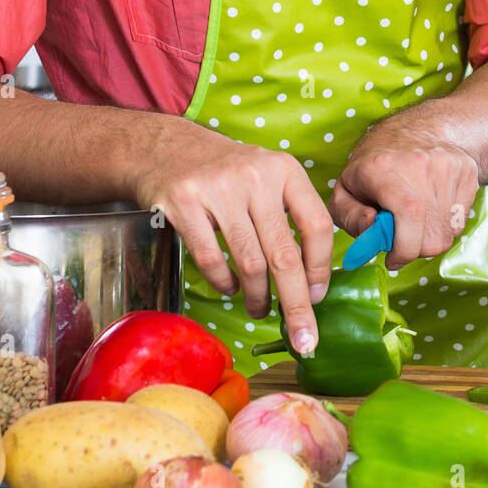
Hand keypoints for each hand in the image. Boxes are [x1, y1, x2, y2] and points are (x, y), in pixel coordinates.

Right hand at [128, 116, 335, 352]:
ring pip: (250, 264)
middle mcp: (256, 176)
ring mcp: (218, 189)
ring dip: (259, 298)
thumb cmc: (227, 174)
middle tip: (303, 338)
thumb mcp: (266, 178)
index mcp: (285, 170)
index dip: (321, 269)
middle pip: (285, 254)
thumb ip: (290, 216)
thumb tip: (312, 281)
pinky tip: (231, 288)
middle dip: (297, 305)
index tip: (318, 297)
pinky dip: (225, 285)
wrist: (166, 148)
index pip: (317, 226)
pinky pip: (212, 261)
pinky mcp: (184, 203)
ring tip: (260, 310)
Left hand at [329, 123, 479, 268]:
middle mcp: (420, 163)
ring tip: (416, 219)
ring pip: (450, 232)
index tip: (393, 258)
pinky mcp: (467, 170)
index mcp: (382, 168)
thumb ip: (350, 218)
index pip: (410, 215)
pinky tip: (431, 207)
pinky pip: (462, 219)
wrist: (411, 132)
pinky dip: (445, 223)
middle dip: (416, 249)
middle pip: (433, 234)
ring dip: (431, 236)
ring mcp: (448, 165)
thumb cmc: (372, 169)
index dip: (405, 248)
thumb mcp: (344, 192)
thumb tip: (373, 229)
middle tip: (402, 237)